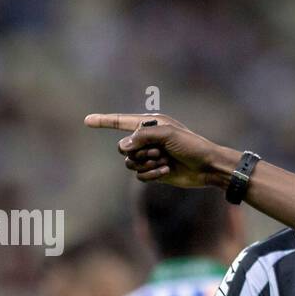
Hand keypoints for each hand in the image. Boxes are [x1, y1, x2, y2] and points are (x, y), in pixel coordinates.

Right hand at [84, 112, 231, 187]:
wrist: (208, 167)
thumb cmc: (192, 146)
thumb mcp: (168, 134)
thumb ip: (142, 136)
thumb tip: (122, 147)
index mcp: (150, 124)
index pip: (120, 121)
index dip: (103, 121)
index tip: (86, 121)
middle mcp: (147, 139)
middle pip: (124, 148)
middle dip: (140, 152)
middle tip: (161, 151)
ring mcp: (150, 156)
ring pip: (130, 163)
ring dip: (147, 164)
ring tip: (165, 161)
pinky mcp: (154, 171)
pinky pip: (139, 175)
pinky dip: (152, 174)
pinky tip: (167, 170)